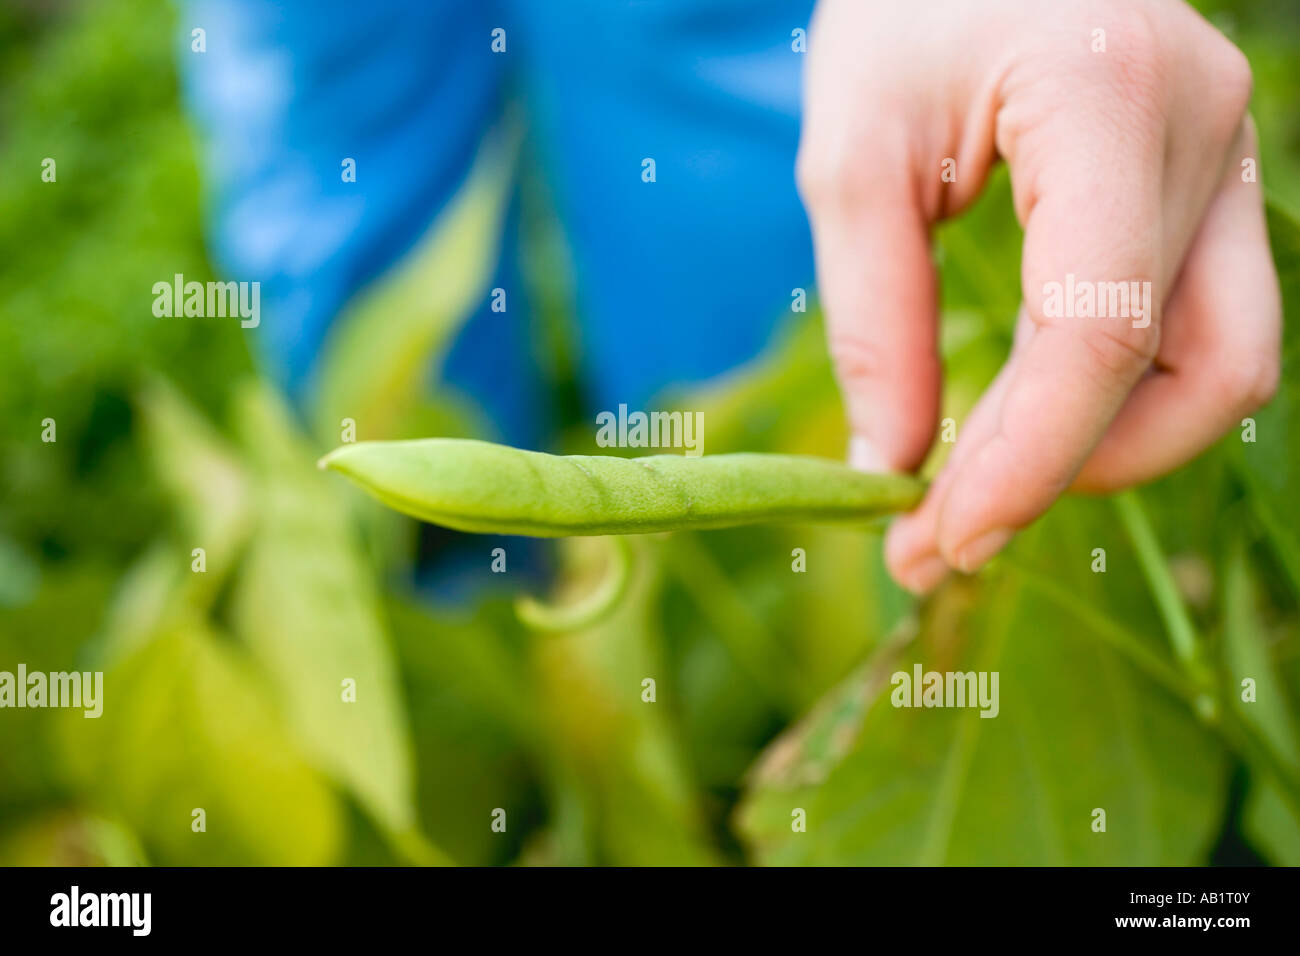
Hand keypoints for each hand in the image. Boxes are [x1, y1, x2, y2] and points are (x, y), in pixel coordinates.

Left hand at [798, 0, 1280, 591]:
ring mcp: (1227, 158)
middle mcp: (1206, 129)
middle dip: (1052, 477)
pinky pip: (1193, 329)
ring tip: (969, 494)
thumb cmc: (901, 6)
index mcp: (1111, 97)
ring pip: (1216, 367)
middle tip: (927, 545)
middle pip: (1173, 370)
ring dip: (1097, 451)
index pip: (1099, 326)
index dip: (1027, 460)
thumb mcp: (852, 152)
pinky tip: (1018, 426)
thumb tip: (895, 465)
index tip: (938, 540)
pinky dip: (1109, 398)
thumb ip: (875, 314)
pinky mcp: (1209, 186)